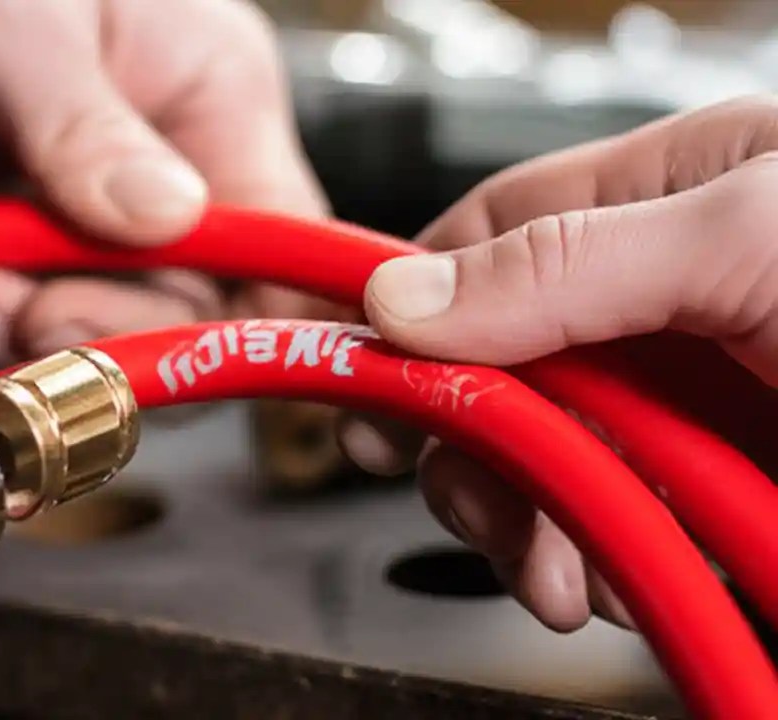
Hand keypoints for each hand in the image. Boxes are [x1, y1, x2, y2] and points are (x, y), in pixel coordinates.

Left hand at [0, 0, 328, 364]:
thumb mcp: (16, 35)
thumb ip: (88, 133)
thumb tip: (166, 218)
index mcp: (206, 94)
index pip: (276, 239)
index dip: (249, 317)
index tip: (183, 360)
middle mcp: (156, 159)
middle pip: (175, 304)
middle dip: (90, 326)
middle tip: (13, 312)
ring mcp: (73, 205)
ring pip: (78, 322)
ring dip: (2, 332)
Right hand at [343, 97, 777, 631]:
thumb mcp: (752, 238)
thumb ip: (564, 263)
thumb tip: (403, 297)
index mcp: (671, 200)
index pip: (484, 237)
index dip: (410, 307)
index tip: (368, 382)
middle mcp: (663, 303)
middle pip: (494, 368)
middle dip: (479, 450)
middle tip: (495, 508)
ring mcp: (687, 408)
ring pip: (544, 465)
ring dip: (537, 527)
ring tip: (577, 571)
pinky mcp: (710, 497)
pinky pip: (611, 533)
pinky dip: (600, 570)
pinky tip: (629, 583)